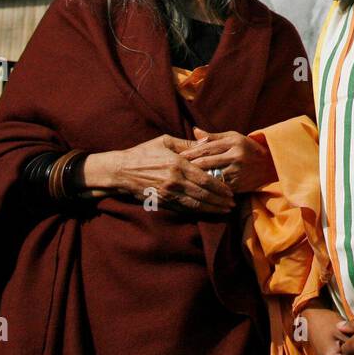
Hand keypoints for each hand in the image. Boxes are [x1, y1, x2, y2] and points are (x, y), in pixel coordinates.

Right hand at [84, 134, 235, 213]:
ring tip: (224, 211)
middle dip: (219, 201)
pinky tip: (205, 212)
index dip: (220, 187)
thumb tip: (206, 143)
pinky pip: (182, 208)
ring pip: (194, 204)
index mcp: (178, 164)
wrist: (121, 170)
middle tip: (232, 205)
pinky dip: (196, 212)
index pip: (204, 179)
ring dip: (211, 209)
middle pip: (202, 194)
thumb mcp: (165, 141)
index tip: (231, 191)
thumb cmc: (144, 152)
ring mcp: (167, 193)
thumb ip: (187, 144)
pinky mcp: (161, 201)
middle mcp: (174, 181)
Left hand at [183, 127, 273, 191]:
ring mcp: (237, 172)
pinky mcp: (238, 185)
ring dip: (195, 179)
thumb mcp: (233, 137)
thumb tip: (194, 130)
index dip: (190, 152)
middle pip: (206, 162)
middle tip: (174, 169)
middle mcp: (236, 156)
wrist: (270, 165)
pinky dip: (207, 188)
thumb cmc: (247, 148)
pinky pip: (218, 187)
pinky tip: (196, 189)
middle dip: (189, 166)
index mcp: (234, 142)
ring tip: (182, 179)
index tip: (177, 156)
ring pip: (211, 176)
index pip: (207, 147)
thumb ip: (213, 136)